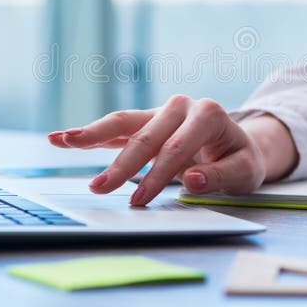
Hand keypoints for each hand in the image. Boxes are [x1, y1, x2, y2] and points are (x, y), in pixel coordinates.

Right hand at [47, 95, 297, 205]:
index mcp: (208, 114)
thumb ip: (220, 176)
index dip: (158, 176)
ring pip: (124, 123)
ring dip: (92, 134)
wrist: (238, 144)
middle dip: (121, 165)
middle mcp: (181, 106)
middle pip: (146, 135)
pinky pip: (115, 129)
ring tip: (62, 140)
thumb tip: (192, 181)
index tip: (140, 201)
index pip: (177, 148)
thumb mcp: (245, 171)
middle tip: (99, 188)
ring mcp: (160, 111)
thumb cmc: (241, 159)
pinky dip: (89, 134)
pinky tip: (61, 138)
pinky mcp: (146, 121)